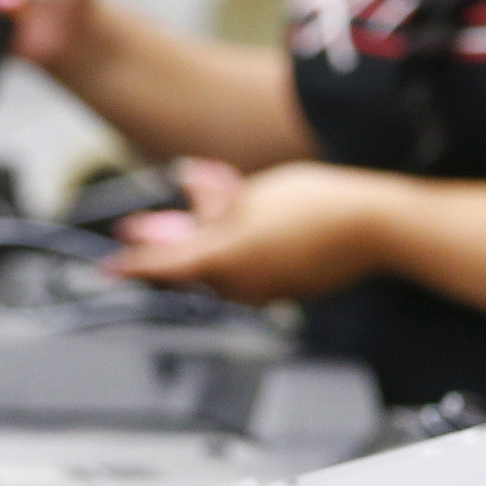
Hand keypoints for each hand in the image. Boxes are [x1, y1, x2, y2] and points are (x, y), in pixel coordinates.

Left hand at [107, 159, 403, 305]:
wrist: (375, 226)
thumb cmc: (316, 205)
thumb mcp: (254, 194)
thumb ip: (214, 202)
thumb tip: (188, 196)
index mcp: (224, 262)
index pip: (165, 267)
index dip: (134, 264)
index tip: (110, 266)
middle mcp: (240, 286)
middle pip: (190, 266)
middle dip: (170, 240)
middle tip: (145, 223)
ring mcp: (266, 291)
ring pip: (219, 265)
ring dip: (207, 235)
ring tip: (212, 195)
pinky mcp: (288, 288)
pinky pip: (248, 268)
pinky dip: (237, 244)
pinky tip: (244, 213)